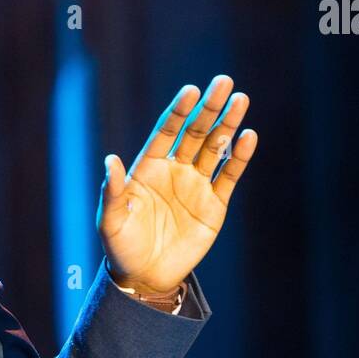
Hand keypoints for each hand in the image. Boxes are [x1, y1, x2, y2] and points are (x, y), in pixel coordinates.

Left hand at [98, 75, 257, 293]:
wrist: (145, 276)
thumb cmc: (121, 246)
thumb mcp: (110, 220)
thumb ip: (112, 191)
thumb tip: (110, 160)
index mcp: (148, 168)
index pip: (166, 131)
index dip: (178, 111)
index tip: (191, 90)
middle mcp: (174, 170)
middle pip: (195, 132)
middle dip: (209, 107)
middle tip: (224, 81)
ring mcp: (196, 186)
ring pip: (215, 148)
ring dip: (228, 125)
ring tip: (241, 100)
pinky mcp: (214, 205)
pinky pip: (229, 176)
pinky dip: (239, 158)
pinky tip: (248, 137)